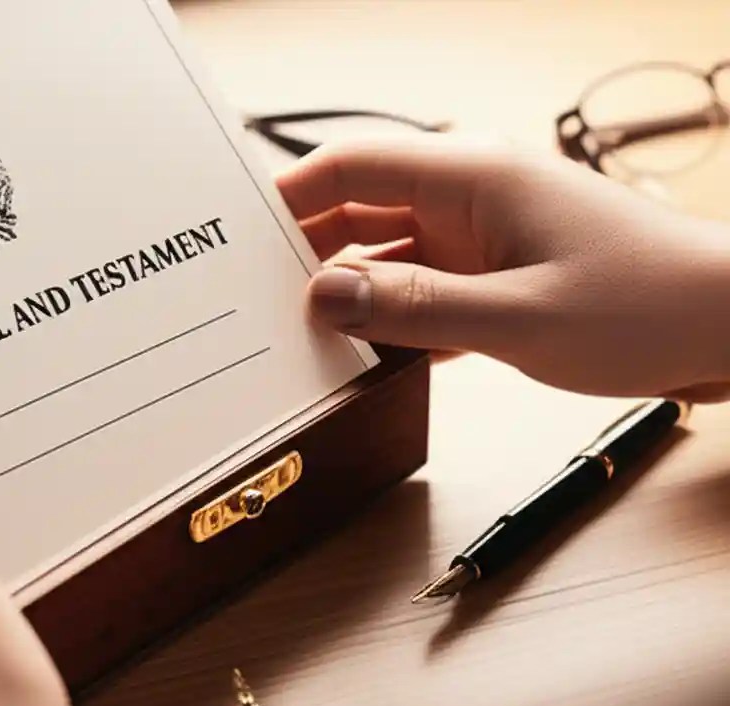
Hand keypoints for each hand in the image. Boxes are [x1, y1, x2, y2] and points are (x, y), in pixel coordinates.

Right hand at [279, 135, 729, 401]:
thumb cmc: (650, 305)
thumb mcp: (520, 317)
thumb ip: (414, 307)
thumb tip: (325, 294)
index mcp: (472, 177)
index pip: (352, 165)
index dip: (289, 196)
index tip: (240, 238)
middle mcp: (471, 199)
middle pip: (361, 209)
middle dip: (309, 251)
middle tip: (257, 300)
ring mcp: (485, 239)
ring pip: (389, 254)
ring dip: (352, 291)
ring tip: (302, 335)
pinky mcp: (500, 278)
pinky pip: (423, 290)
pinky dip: (393, 318)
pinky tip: (366, 354)